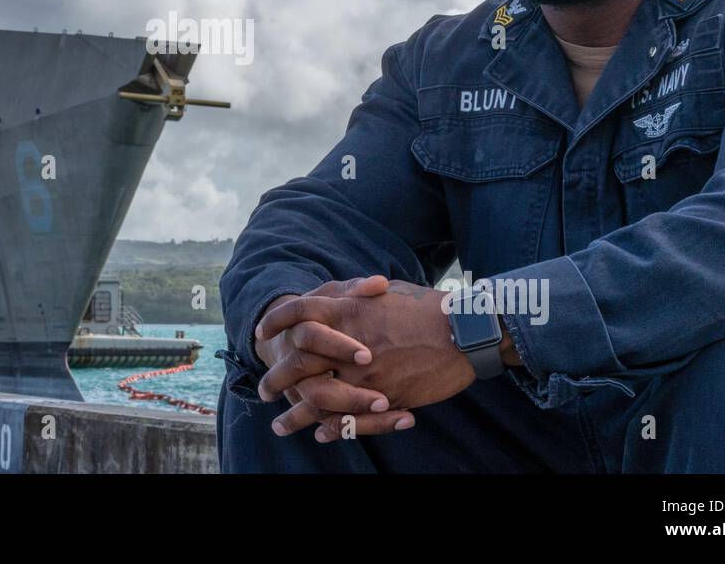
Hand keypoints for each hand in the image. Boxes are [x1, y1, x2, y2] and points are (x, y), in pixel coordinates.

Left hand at [259, 280, 477, 440]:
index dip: (275, 321)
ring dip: (294, 416)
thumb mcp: (383, 291)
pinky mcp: (383, 398)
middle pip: (296, 362)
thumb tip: (328, 294)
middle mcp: (347, 343)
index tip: (261, 332)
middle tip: (264, 390)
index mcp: (346, 310)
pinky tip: (320, 434)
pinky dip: (331, 429)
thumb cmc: (425, 306)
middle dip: (275, 379)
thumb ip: (350, 294)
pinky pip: (348, 419)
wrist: (463, 331)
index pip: (297, 312)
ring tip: (280, 426)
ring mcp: (364, 374)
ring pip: (317, 400)